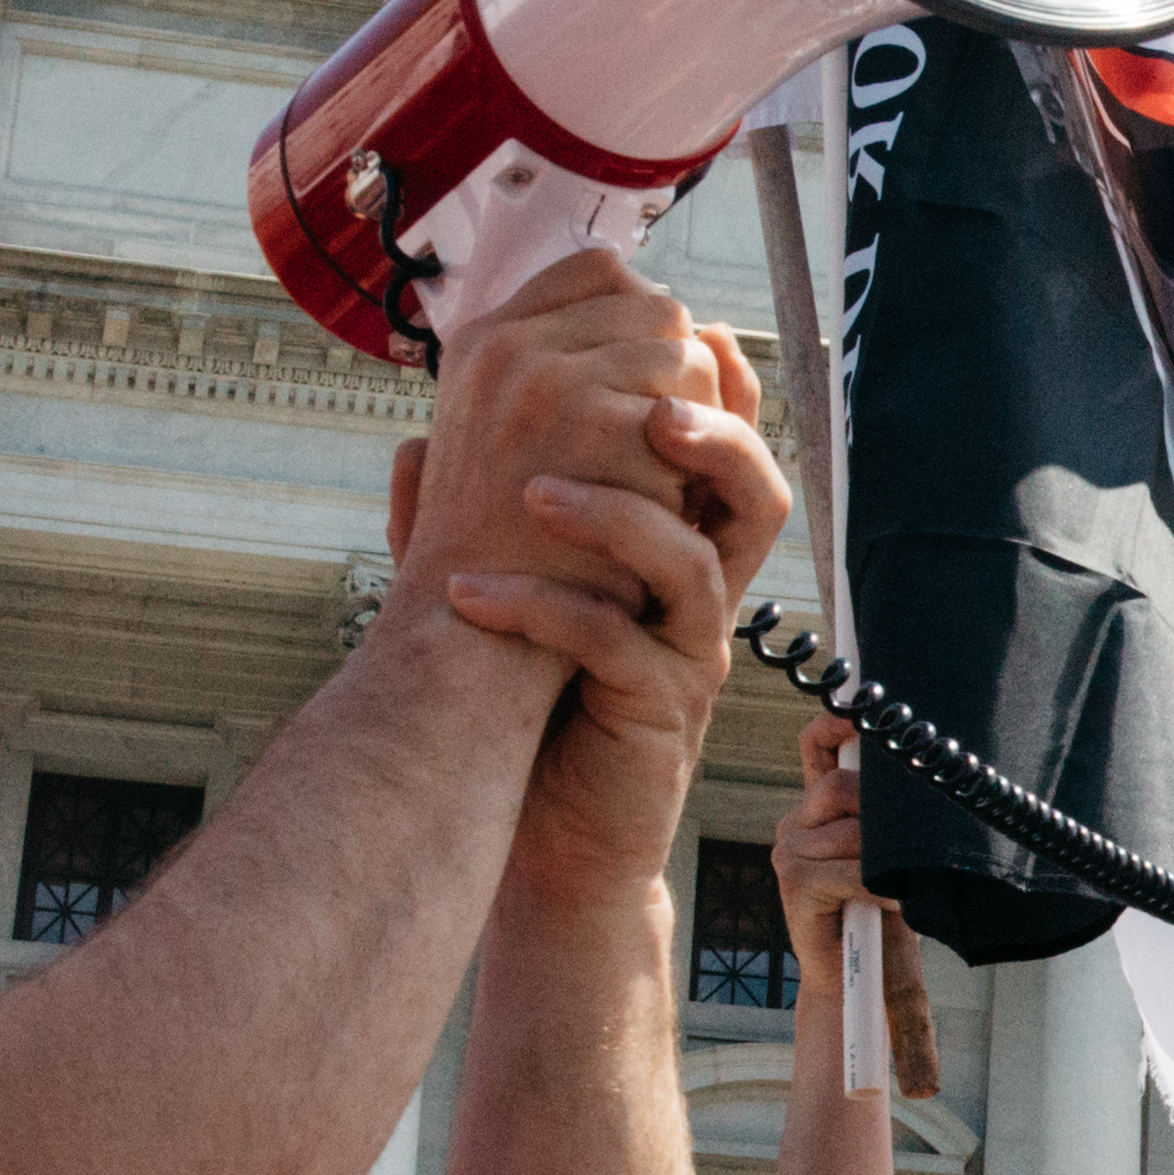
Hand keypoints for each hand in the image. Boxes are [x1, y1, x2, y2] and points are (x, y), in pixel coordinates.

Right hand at [382, 251, 765, 636]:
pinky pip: (693, 418)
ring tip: (652, 483)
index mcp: (482, 343)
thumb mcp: (492, 443)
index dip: (638, 314)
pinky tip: (653, 513)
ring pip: (687, 358)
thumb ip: (546, 377)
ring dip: (691, 422)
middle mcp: (512, 346)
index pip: (595, 271)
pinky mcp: (600, 426)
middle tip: (659, 447)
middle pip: (656, 307)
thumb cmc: (492, 558)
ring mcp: (555, 380)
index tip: (645, 379)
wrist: (470, 639)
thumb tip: (638, 310)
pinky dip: (687, 469)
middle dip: (675, 375)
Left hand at [438, 317, 775, 911]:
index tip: (654, 335)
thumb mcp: (507, 595)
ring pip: (699, 567)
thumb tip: (414, 440)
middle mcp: (701, 600)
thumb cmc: (530, 711)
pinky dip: (544, 610)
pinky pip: (619, 647)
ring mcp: (686, 660)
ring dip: (620, 517)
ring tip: (534, 493)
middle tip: (645, 408)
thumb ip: (474, 522)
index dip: (713, 391)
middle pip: (759, 497)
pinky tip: (470, 592)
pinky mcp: (656, 717)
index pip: (726, 455)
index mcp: (678, 553)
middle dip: (716, 437)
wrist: (540, 838)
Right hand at [770, 715, 921, 974]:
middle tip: (907, 845)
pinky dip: (882, 888)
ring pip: (852, 831)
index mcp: (818, 810)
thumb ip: (890, 818)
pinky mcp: (794, 883)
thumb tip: (920, 776)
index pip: (816, 746)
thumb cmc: (882, 914)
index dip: (836, 722)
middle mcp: (796, 823)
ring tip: (903, 887)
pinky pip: (850, 870)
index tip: (865, 713)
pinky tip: (895, 903)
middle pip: (841, 785)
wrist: (858, 979)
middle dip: (883, 812)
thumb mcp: (890, 856)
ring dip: (889, 860)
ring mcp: (789, 851)